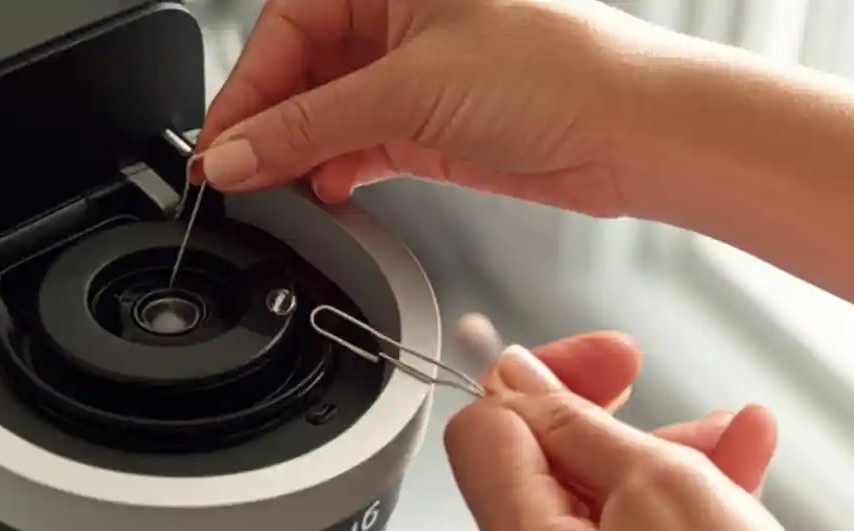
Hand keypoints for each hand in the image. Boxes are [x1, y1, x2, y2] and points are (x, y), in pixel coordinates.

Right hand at [196, 0, 659, 215]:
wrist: (635, 134)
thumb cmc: (558, 71)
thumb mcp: (409, 89)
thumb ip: (308, 126)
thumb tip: (233, 153)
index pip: (286, 24)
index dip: (246, 86)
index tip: (218, 144)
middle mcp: (398, 16)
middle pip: (300, 70)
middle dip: (267, 123)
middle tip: (234, 174)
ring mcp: (414, 74)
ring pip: (326, 112)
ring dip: (298, 152)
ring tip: (274, 189)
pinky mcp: (430, 125)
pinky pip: (358, 144)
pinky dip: (336, 170)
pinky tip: (322, 190)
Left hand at [443, 348, 853, 530]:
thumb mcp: (664, 489)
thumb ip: (579, 426)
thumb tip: (521, 382)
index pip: (484, 435)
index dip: (535, 384)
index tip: (595, 365)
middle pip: (546, 475)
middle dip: (612, 423)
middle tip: (663, 396)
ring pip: (603, 515)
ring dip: (663, 464)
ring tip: (735, 444)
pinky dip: (679, 519)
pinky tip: (738, 487)